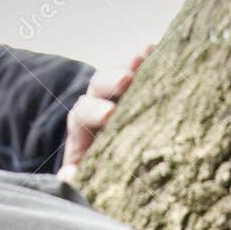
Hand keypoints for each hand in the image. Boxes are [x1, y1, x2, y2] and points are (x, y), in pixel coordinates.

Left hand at [59, 45, 152, 181]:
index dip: (95, 111)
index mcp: (82, 125)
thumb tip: (70, 175)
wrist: (112, 168)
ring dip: (135, 65)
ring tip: (147, 54)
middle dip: (113, 80)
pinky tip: (159, 49)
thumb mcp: (85, 180)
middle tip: (127, 80)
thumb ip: (76, 180)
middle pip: (100, 85)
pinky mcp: (139, 92)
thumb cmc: (98, 176)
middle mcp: (98, 103)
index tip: (109, 114)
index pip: (83, 112)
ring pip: (123, 74)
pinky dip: (151, 62)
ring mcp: (120, 95)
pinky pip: (143, 73)